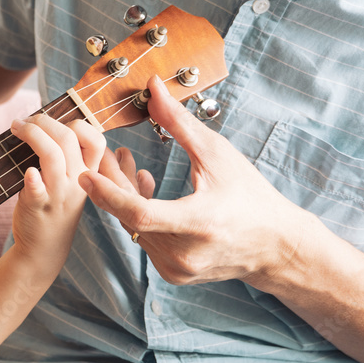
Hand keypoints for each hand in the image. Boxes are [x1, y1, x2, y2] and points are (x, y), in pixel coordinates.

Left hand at [9, 114, 105, 268]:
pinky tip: (27, 171)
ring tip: (15, 128)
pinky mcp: (39, 206)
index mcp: (89, 174)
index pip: (95, 140)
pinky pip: (38, 189)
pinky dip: (33, 177)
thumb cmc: (53, 208)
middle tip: (23, 121)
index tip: (53, 122)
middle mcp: (78, 182)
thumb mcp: (71, 184)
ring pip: (52, 154)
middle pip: (68, 138)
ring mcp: (59, 195)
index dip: (77, 123)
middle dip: (43, 121)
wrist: (43, 248)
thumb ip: (67, 159)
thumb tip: (43, 124)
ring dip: (31, 134)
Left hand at [80, 76, 308, 286]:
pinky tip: (143, 188)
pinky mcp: (173, 273)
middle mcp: (185, 253)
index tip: (87, 174)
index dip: (110, 194)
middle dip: (112, 183)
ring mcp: (177, 268)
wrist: (276, 245)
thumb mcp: (218, 155)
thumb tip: (153, 88)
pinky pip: (143, 239)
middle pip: (131, 217)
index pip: (142, 214)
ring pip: (133, 228)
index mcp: (200, 224)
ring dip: (122, 196)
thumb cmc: (251, 196)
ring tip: (123, 162)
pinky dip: (137, 214)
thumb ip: (180, 123)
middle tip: (102, 155)